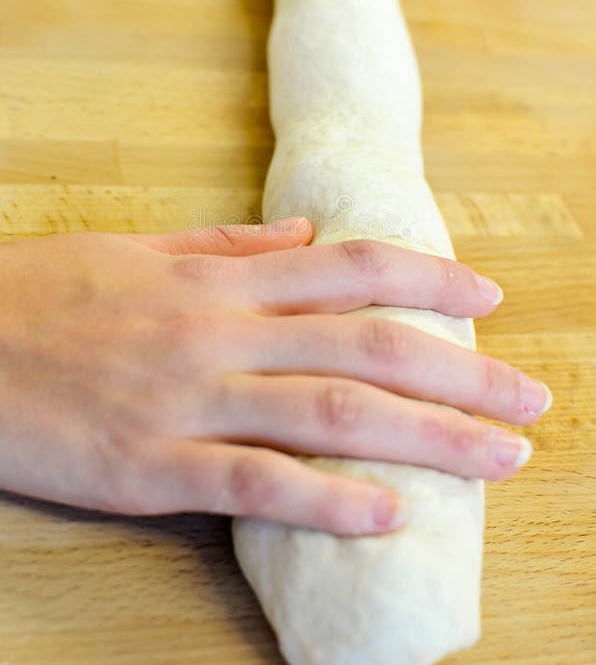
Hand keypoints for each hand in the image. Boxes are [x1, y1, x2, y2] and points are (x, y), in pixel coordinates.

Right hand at [0, 220, 550, 534]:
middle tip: (531, 399)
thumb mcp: (136, 249)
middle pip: (367, 344)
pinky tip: (387, 514)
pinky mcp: (151, 467)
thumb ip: (224, 243)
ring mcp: (189, 400)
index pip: (350, 268)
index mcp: (218, 280)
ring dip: (427, 436)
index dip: (428, 279)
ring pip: (331, 412)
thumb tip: (301, 232)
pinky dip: (326, 499)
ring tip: (500, 457)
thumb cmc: (44, 294)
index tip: (487, 296)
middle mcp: (220, 332)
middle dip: (462, 371)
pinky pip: (254, 483)